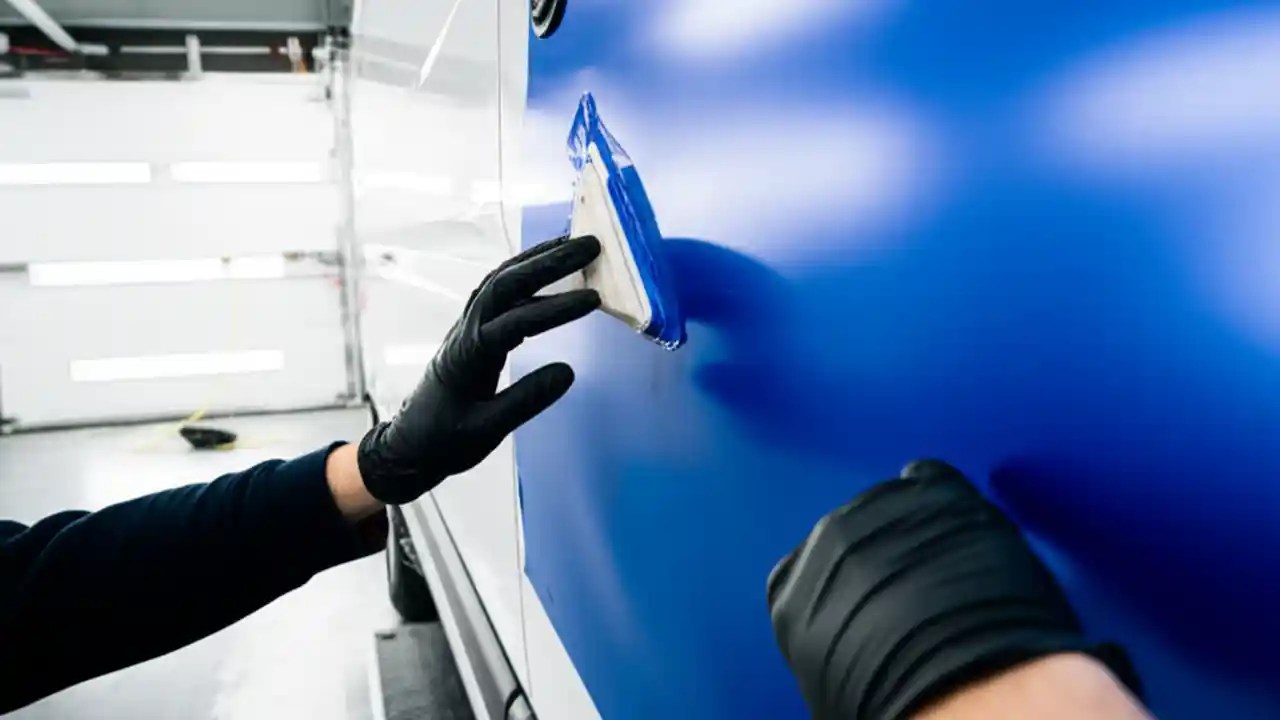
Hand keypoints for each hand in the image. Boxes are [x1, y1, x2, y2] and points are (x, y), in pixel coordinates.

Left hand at [357, 235, 600, 504]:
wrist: (410, 443)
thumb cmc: (445, 440)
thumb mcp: (486, 430)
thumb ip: (526, 400)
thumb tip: (569, 372)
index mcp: (468, 355)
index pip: (515, 322)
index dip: (555, 309)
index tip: (593, 299)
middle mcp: (466, 329)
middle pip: (507, 283)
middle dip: (549, 261)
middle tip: (591, 246)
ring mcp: (468, 324)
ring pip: (502, 279)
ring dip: (538, 258)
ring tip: (576, 244)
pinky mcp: (474, 327)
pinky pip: (500, 289)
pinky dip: (525, 271)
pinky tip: (547, 266)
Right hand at [767, 460, 1140, 719]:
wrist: (960, 688)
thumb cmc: (897, 701)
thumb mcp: (834, 686)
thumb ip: (829, 645)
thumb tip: (851, 650)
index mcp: (791, 590)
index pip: (803, 574)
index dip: (839, 589)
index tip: (862, 607)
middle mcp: (827, 537)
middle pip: (849, 534)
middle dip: (879, 558)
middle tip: (917, 594)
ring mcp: (881, 509)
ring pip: (893, 505)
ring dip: (915, 529)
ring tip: (950, 569)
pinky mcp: (936, 492)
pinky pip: (932, 480)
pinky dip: (943, 499)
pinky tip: (963, 529)